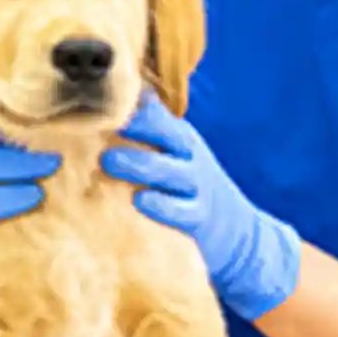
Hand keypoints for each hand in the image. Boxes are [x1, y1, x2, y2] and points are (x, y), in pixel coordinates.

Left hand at [101, 93, 301, 319]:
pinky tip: (139, 201)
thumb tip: (108, 106)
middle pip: (169, 136)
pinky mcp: (199, 219)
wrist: (237, 232)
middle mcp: (191, 158)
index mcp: (181, 140)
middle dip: (137, 129)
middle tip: (100, 127)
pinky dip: (161, 205)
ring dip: (138, 166)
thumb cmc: (189, 188)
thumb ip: (148, 135)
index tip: (100, 104)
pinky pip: (181, 210)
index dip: (133, 108)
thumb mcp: (175, 156)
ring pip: (170, 172)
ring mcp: (197, 188)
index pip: (159, 115)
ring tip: (107, 162)